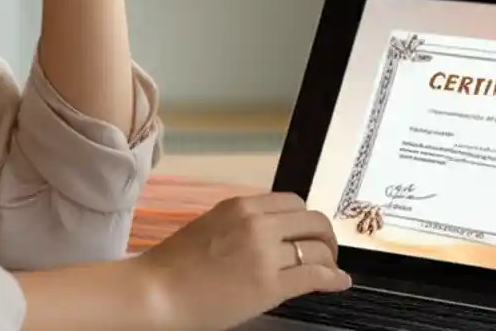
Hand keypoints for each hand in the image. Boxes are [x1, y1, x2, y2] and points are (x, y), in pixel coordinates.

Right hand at [135, 192, 352, 330]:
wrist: (156, 292)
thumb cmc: (174, 266)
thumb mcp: (211, 227)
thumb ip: (242, 225)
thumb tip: (271, 235)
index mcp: (240, 206)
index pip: (292, 203)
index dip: (306, 220)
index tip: (309, 232)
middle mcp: (257, 223)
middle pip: (311, 221)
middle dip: (325, 236)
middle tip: (327, 250)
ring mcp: (265, 254)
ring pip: (317, 248)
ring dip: (330, 259)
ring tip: (332, 269)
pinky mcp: (270, 285)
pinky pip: (315, 275)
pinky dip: (334, 278)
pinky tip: (339, 282)